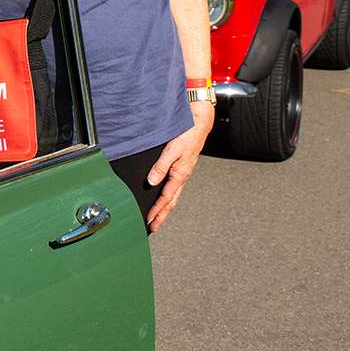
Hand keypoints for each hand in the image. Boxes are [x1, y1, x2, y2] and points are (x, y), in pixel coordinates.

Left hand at [145, 102, 213, 231]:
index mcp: (179, 174)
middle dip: (162, 215)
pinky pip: (174, 186)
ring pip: (173, 195)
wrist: (199, 123)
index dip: (157, 210)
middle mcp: (182, 176)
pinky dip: (168, 196)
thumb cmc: (187, 135)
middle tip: (154, 227)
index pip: (166, 198)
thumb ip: (161, 166)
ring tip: (158, 217)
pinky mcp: (182, 167)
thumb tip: (151, 183)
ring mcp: (183, 172)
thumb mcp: (171, 150)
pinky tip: (164, 196)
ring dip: (165, 207)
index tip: (149, 221)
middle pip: (171, 201)